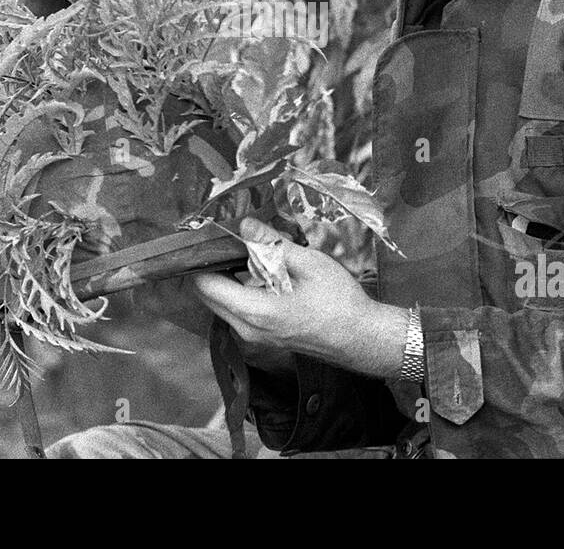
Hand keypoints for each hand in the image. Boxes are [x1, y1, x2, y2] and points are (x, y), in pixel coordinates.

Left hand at [188, 234, 409, 379]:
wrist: (363, 338)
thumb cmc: (340, 303)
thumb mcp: (309, 264)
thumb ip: (272, 244)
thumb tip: (244, 226)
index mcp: (255, 312)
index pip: (205, 286)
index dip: (200, 260)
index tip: (208, 236)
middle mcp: (247, 330)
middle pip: (208, 297)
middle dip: (212, 267)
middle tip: (229, 239)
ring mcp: (255, 337)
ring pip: (223, 305)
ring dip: (228, 279)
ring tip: (251, 252)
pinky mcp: (264, 338)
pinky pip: (239, 312)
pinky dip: (242, 291)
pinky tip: (266, 273)